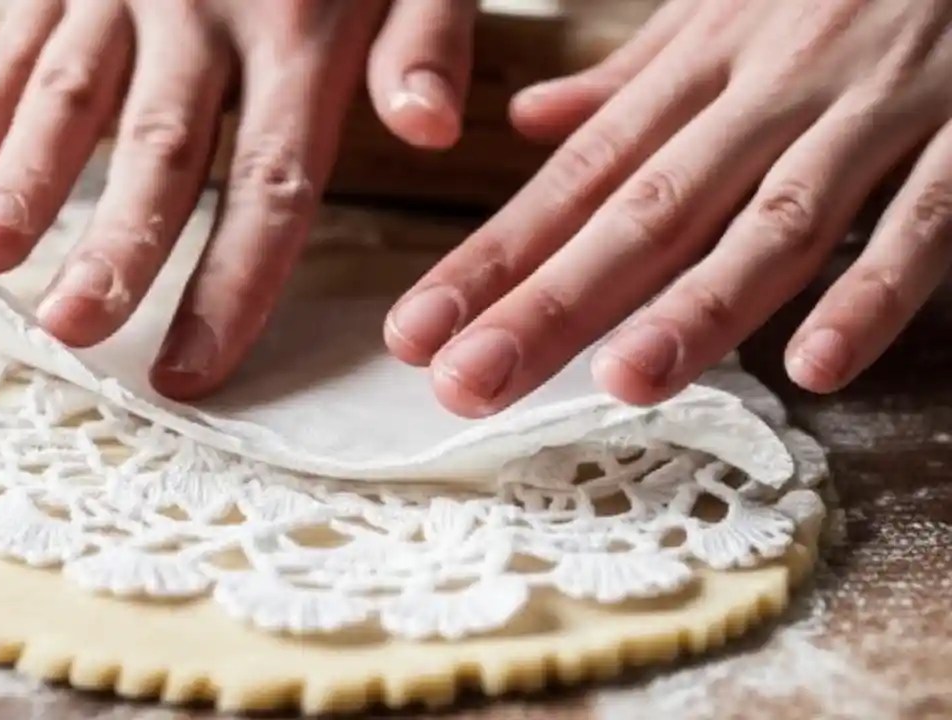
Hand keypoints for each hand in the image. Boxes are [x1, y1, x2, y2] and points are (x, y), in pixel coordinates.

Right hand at [0, 0, 474, 397]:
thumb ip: (425, 40)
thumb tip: (427, 130)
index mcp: (303, 30)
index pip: (272, 182)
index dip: (232, 284)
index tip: (193, 369)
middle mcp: (209, 14)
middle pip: (159, 152)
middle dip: (114, 249)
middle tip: (70, 334)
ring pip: (73, 93)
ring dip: (25, 178)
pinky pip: (26, 35)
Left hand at [386, 0, 951, 416]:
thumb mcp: (721, 7)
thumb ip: (630, 78)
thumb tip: (528, 123)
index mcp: (701, 63)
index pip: (575, 178)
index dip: (491, 259)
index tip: (418, 332)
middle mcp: (769, 87)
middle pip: (646, 211)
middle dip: (551, 303)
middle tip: (468, 382)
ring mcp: (871, 107)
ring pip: (772, 219)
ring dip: (696, 306)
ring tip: (621, 383)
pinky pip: (922, 216)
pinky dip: (873, 290)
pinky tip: (814, 364)